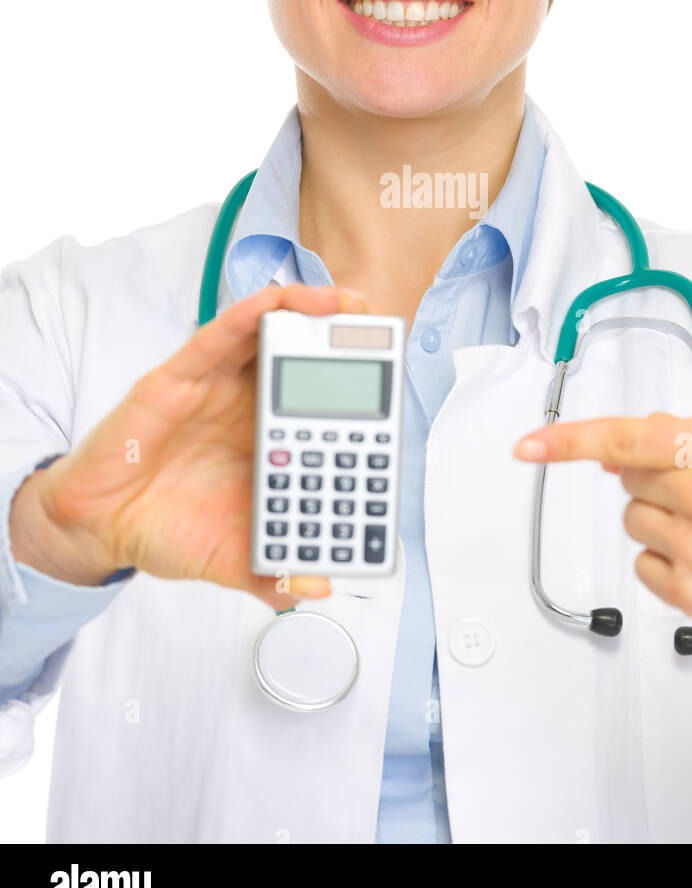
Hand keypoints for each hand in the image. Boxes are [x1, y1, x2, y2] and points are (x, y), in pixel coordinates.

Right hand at [12, 283, 369, 609]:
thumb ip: (273, 575)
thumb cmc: (166, 527)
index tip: (394, 368)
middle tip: (374, 315)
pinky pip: (216, 338)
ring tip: (339, 299)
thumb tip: (316, 588)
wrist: (100, 527)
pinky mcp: (177, 378)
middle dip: (340, 332)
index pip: (319, 402)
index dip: (355, 383)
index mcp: (267, 440)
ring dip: (304, 309)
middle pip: (299, 355)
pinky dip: (245, 316)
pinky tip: (271, 303)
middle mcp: (246, 405)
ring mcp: (213, 387)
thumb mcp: (231, 559)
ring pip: (263, 334)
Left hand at [513, 412, 691, 654]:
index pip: (625, 439)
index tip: (528, 446)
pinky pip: (640, 564)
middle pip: (628, 480)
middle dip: (655, 481)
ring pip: (631, 522)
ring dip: (659, 521)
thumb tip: (614, 451)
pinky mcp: (687, 594)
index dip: (568, 441)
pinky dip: (662, 560)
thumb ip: (676, 437)